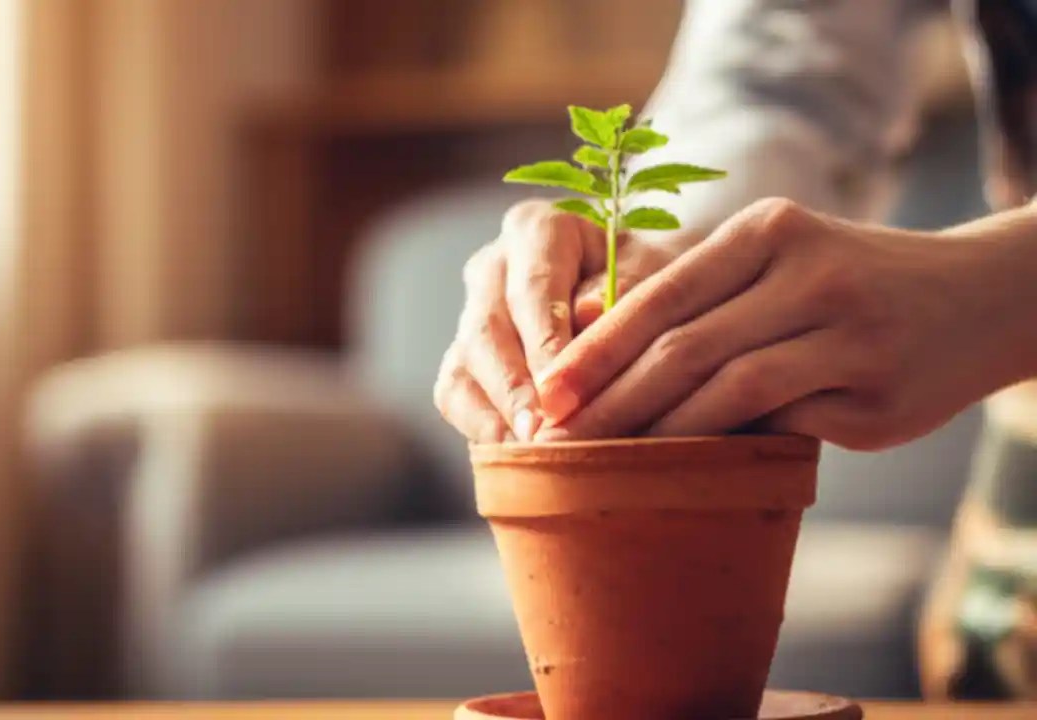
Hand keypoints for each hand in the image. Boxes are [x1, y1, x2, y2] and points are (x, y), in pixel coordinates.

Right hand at [433, 199, 685, 442]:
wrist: (648, 294)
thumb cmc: (656, 280)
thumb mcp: (658, 271)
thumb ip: (627, 285)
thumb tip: (588, 313)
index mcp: (536, 229)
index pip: (532, 285)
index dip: (544, 341)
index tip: (561, 390)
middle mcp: (493, 267)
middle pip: (488, 328)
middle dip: (515, 386)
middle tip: (541, 430)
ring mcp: (473, 314)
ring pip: (465, 364)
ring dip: (497, 412)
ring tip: (529, 450)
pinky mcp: (466, 359)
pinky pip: (455, 394)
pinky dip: (482, 426)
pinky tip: (515, 455)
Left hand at [536, 198, 1036, 449]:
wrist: (974, 298)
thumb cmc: (842, 280)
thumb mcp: (773, 258)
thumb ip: (693, 291)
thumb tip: (582, 334)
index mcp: (770, 232)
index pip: (662, 296)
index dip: (595, 350)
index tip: (546, 392)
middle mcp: (813, 276)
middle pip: (687, 348)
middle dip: (610, 403)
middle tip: (557, 443)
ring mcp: (853, 337)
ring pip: (733, 392)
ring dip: (660, 434)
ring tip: (607, 464)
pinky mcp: (878, 398)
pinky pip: (785, 429)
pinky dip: (730, 448)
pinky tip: (685, 468)